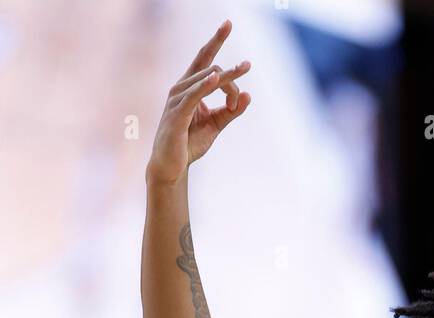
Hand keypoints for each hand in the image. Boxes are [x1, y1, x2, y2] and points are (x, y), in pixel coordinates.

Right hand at [147, 19, 251, 185]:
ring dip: (228, 91)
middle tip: (237, 104)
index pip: (204, 56)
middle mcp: (181, 87)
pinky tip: (216, 79)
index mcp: (189, 87)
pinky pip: (194, 95)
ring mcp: (177, 99)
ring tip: (236, 103)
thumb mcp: (215, 125)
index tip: (228, 23)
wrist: (171, 167)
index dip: (215, 38)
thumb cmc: (188, 144)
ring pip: (208, 79)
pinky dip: (206, 86)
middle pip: (213, 70)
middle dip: (231, 84)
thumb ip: (230, 111)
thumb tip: (249, 96)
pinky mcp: (177, 113)